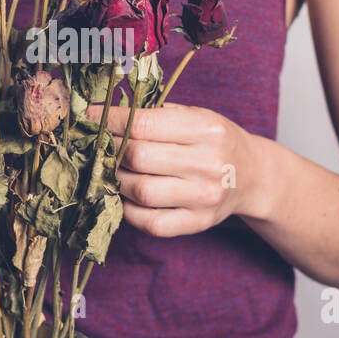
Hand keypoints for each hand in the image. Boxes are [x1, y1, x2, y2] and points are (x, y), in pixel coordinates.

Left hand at [86, 101, 262, 237]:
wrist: (251, 175)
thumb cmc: (213, 140)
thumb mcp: (194, 115)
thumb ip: (154, 114)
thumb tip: (100, 115)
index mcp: (206, 128)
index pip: (143, 125)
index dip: (109, 122)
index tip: (87, 118)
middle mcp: (208, 163)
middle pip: (138, 158)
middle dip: (111, 151)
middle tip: (100, 146)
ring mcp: (204, 197)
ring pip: (140, 191)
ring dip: (117, 180)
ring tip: (113, 170)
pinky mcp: (198, 223)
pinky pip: (151, 222)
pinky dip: (129, 210)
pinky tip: (126, 196)